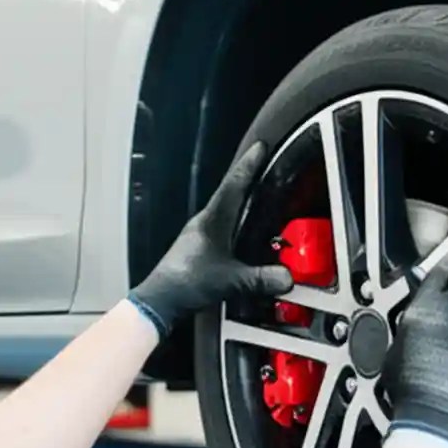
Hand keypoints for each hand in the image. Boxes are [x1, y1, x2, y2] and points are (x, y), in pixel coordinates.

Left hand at [128, 142, 293, 336]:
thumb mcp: (230, 281)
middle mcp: (204, 223)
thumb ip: (260, 279)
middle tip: (264, 168)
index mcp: (212, 220)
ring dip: (241, 202)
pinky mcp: (198, 249)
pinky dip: (236, 224)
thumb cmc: (187, 283)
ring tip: (258, 197)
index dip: (249, 165)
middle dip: (247, 180)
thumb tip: (287, 277)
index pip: (234, 185)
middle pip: (229, 194)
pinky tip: (244, 235)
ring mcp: (199, 235)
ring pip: (225, 211)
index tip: (261, 147)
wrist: (160, 300)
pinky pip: (222, 228)